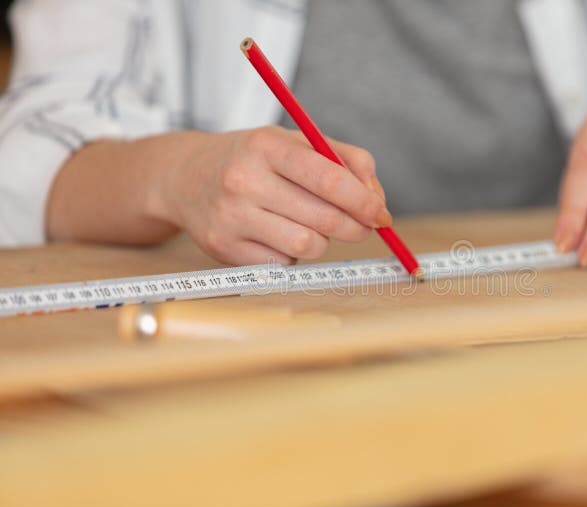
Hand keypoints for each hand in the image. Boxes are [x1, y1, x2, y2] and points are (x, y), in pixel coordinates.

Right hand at [160, 126, 389, 264]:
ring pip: (307, 246)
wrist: (185, 177)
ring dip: (323, 242)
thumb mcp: (296, 142)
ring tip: (311, 225)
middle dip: (355, 227)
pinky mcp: (223, 249)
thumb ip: (346, 159)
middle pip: (324, 218)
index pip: (329, 178)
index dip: (364, 201)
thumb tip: (377, 197)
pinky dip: (292, 255)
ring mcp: (231, 218)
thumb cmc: (254, 159)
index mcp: (266, 146)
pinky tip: (278, 235)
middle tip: (362, 226)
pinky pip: (283, 264)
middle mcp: (244, 181)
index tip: (382, 214)